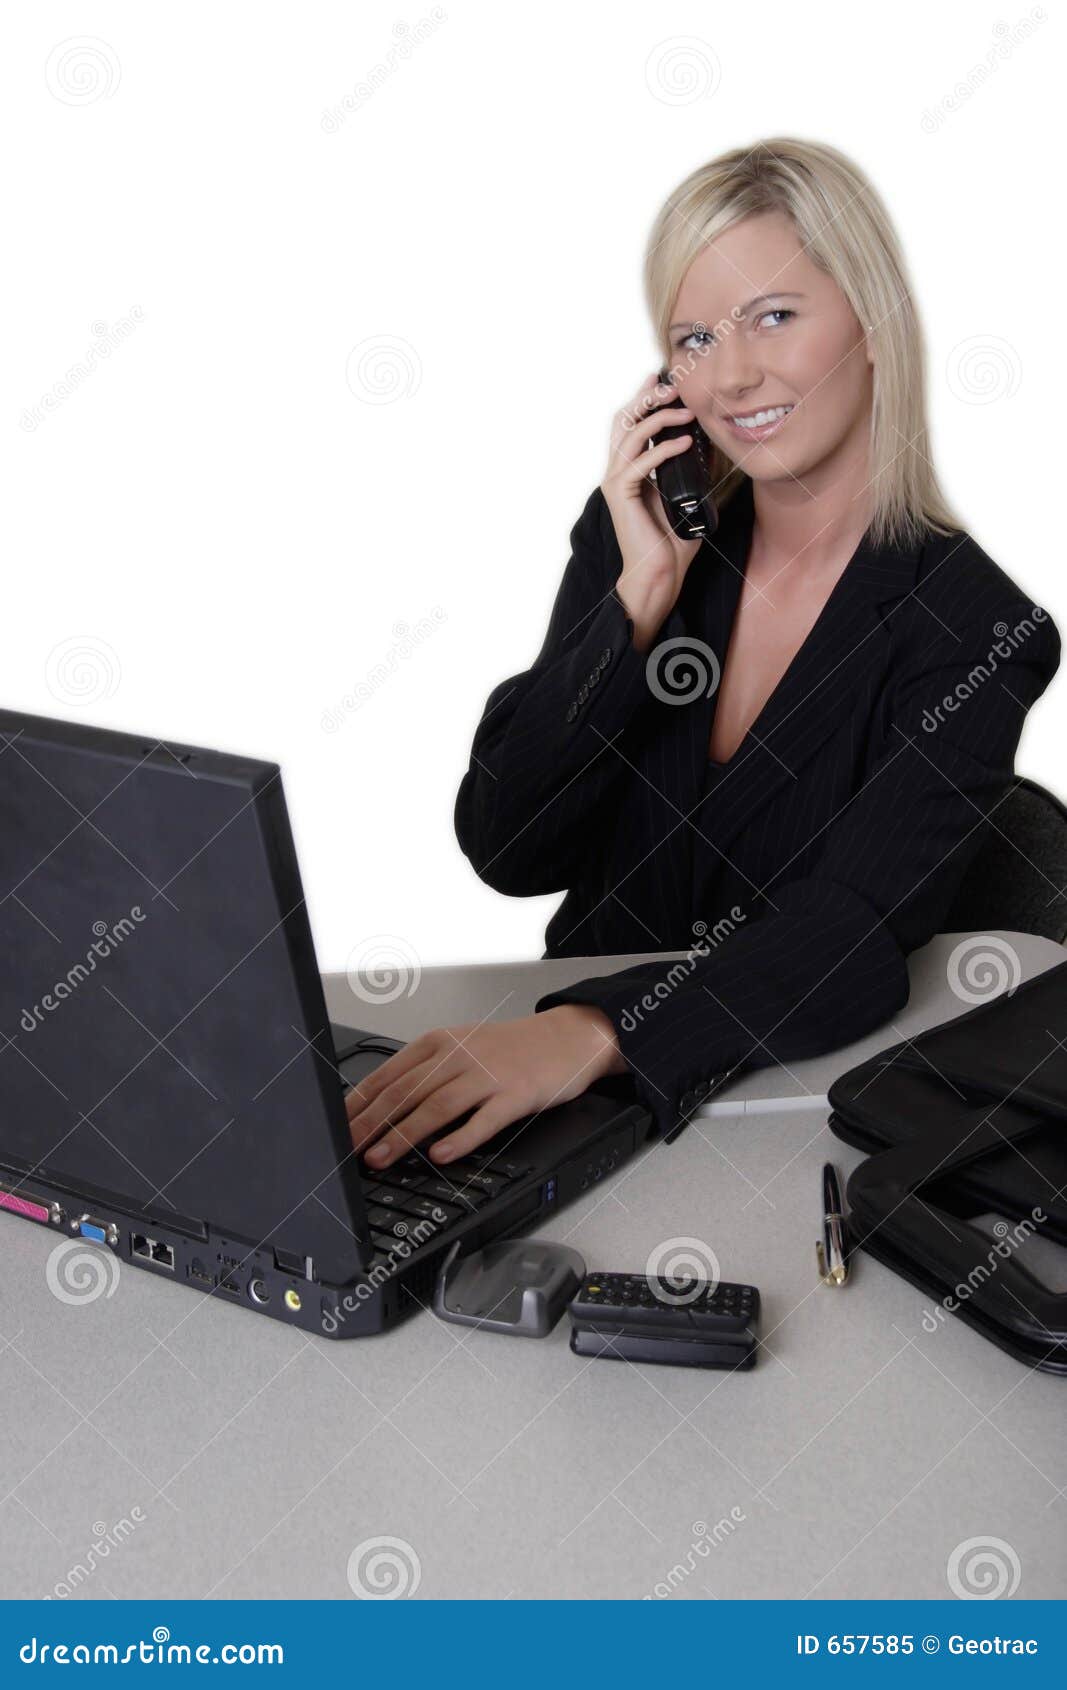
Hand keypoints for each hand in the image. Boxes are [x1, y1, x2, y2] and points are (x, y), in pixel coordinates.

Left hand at [345, 1005, 626, 1169]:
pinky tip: (440, 1155)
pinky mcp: (515, 1095)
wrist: (567, 1038)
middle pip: (405, 1091)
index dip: (358, 1104)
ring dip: (403, 1135)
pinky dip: (459, 1138)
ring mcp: (488, 1075)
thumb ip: (425, 1072)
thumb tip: (381, 1108)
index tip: (336, 1128)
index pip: (387, 1075)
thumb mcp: (461, 1048)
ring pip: (436, 1106)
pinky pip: (483, 1120)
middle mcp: (459, 1056)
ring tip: (379, 1158)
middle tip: (347, 1149)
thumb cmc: (510, 1049)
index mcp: (439, 1043)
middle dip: (371, 1124)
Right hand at [601, 369, 703, 644]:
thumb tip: (717, 449)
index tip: (663, 378)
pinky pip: (639, 464)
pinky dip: (662, 449)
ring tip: (684, 410)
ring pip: (630, 435)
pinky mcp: (621, 496)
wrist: (659, 575)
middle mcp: (617, 471)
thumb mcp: (688, 497)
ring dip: (657, 417)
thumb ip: (693, 474)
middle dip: (647, 397)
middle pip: (624, 420)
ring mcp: (616, 482)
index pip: (632, 423)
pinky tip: (683, 442)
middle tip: (672, 383)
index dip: (644, 398)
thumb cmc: (672, 542)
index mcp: (629, 469)